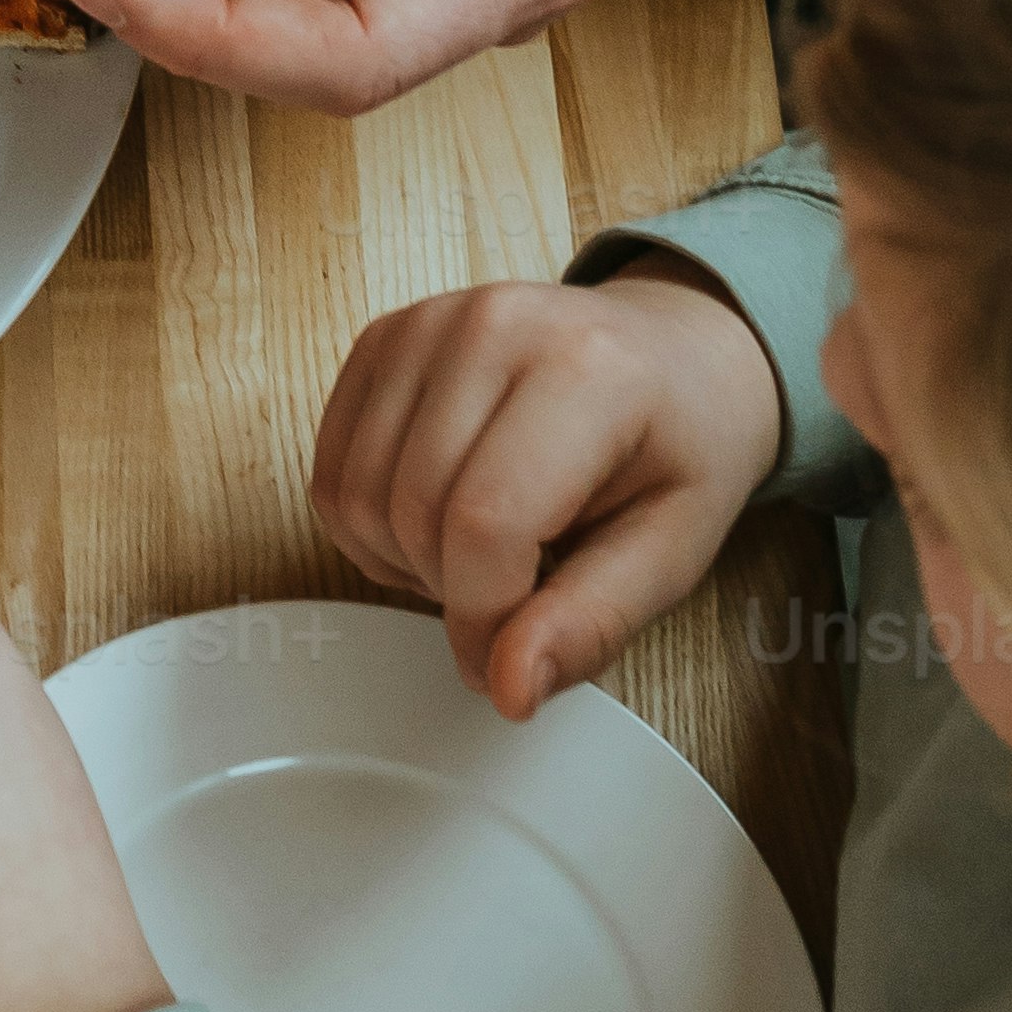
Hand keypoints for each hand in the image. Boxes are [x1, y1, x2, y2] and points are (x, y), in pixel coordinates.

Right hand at [313, 269, 784, 716]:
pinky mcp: (383, 337)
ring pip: (357, 495)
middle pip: (412, 510)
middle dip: (450, 593)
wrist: (674, 355)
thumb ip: (591, 622)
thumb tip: (508, 688)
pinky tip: (433, 521)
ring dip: (403, 561)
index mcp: (587, 373)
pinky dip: (367, 523)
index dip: (481, 619)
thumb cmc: (680, 447)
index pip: (486, 521)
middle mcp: (493, 327)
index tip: (506, 662)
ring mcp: (427, 324)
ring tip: (477, 554)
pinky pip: (331, 468)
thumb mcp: (674, 550)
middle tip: (512, 595)